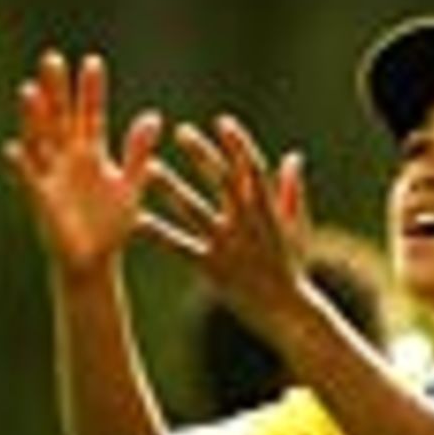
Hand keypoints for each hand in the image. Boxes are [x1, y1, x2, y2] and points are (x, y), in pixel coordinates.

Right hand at [3, 51, 161, 276]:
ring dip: (33, 117)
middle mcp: (67, 158)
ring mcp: (51, 175)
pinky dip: (20, 165)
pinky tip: (13, 148)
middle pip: (60, 117)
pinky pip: (28, 179)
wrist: (95, 261)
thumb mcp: (131, 185)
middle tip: (52, 59)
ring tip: (29, 90)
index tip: (92, 62)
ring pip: (40, 140)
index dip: (90, 90)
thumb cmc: (112, 224)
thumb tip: (154, 117)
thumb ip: (137, 152)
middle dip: (56, 91)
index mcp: (91, 152)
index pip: (90, 114)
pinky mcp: (40, 199)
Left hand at [139, 113, 312, 336]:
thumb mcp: (298, 227)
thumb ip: (292, 191)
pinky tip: (135, 221)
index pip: (253, 169)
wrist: (288, 312)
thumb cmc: (293, 268)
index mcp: (267, 210)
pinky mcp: (212, 268)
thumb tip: (293, 157)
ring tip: (148, 168)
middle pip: (223, 181)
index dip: (239, 144)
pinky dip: (157, 233)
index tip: (222, 122)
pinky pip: (180, 246)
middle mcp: (247, 224)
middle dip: (203, 155)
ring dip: (171, 187)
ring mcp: (228, 245)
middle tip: (181, 132)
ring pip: (195, 210)